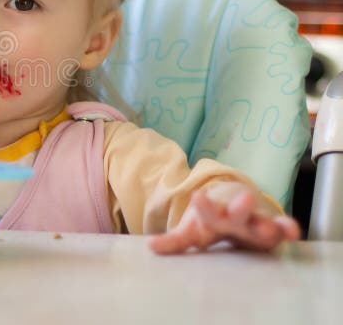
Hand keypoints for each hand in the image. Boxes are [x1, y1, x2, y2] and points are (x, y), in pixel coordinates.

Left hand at [148, 184, 300, 254]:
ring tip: (270, 227)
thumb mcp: (194, 231)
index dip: (203, 206)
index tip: (198, 196)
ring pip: (260, 222)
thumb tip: (150, 246)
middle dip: (238, 209)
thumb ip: (175, 240)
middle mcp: (234, 218)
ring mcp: (254, 222)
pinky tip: (293, 233)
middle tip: (242, 200)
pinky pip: (282, 228)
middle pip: (236, 214)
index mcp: (213, 217)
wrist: (236, 202)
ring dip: (265, 223)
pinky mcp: (273, 228)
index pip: (206, 212)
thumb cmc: (213, 222)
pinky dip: (287, 228)